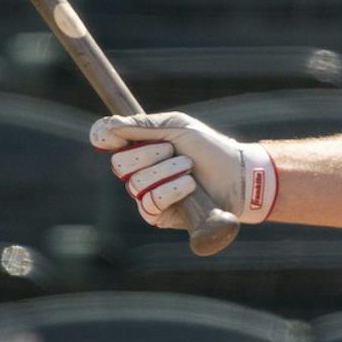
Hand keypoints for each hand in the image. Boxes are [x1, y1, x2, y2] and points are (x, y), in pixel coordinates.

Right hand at [91, 112, 279, 227]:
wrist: (238, 175)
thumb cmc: (210, 148)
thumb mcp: (178, 128)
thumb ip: (142, 126)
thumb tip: (105, 127)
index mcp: (140, 145)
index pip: (107, 141)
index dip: (104, 137)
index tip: (111, 136)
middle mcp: (139, 170)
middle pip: (118, 164)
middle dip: (148, 154)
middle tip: (174, 150)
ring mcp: (147, 194)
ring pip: (136, 184)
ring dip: (167, 171)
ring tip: (190, 168)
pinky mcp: (158, 216)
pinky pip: (149, 203)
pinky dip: (171, 190)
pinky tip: (189, 186)